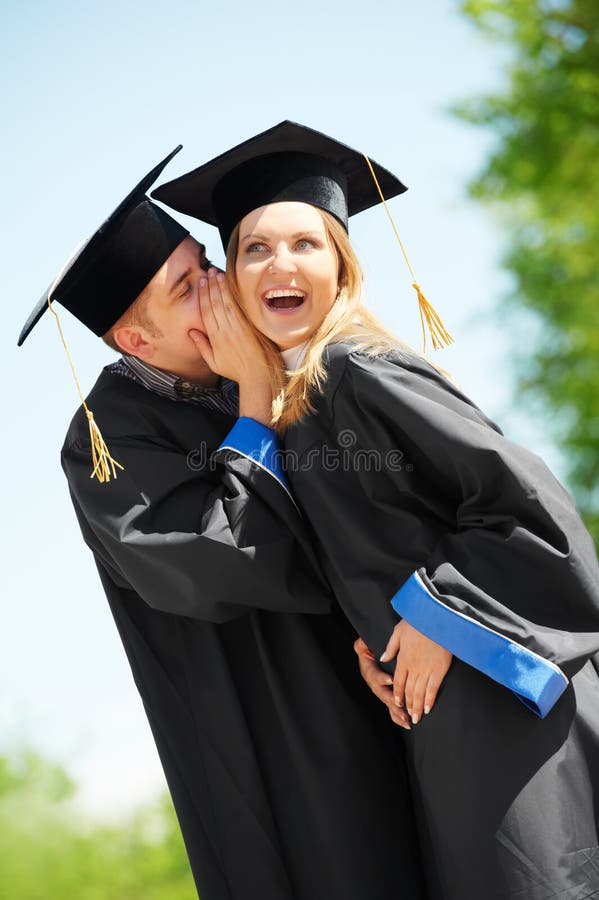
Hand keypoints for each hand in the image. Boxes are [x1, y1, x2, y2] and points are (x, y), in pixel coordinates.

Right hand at [190, 269, 273, 423]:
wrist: (258, 377)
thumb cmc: (236, 371)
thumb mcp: (214, 363)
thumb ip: (202, 346)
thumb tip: (191, 332)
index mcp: (215, 339)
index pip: (206, 312)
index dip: (202, 296)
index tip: (201, 283)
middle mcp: (225, 332)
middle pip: (215, 304)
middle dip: (211, 286)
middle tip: (209, 272)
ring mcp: (238, 329)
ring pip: (227, 303)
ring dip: (222, 287)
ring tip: (218, 274)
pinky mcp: (250, 328)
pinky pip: (240, 309)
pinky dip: (235, 296)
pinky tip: (232, 285)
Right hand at [354, 638, 411, 729]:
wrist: (371, 655)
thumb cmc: (370, 647)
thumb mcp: (364, 644)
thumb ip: (362, 644)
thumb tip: (361, 645)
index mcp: (368, 670)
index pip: (374, 675)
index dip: (381, 678)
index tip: (390, 680)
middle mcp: (373, 683)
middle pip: (381, 693)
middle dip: (391, 700)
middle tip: (400, 705)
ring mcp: (379, 691)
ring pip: (387, 703)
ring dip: (397, 712)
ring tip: (406, 719)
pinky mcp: (386, 697)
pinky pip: (391, 709)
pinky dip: (398, 717)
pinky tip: (406, 723)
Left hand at [380, 621, 451, 723]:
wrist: (435, 618)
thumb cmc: (417, 622)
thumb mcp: (398, 631)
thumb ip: (391, 647)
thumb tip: (383, 658)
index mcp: (403, 659)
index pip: (398, 682)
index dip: (397, 694)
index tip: (398, 703)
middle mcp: (413, 667)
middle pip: (408, 691)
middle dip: (408, 705)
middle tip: (409, 716)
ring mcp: (427, 669)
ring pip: (419, 692)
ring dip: (417, 706)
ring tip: (417, 717)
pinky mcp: (439, 669)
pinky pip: (433, 688)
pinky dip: (430, 699)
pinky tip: (428, 708)